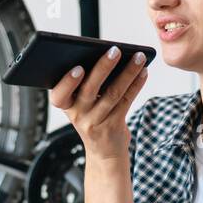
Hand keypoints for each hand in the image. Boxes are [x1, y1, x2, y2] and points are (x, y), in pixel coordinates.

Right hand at [49, 45, 148, 159]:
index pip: (59, 96)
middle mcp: (78, 115)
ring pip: (113, 94)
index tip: (78, 68)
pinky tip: (143, 72)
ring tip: (139, 57)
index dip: (67, 83)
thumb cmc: (92, 118)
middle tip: (115, 50)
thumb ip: (86, 84)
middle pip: (90, 89)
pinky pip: (126, 102)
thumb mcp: (81, 105)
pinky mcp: (114, 126)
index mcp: (66, 106)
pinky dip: (136, 85)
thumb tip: (107, 55)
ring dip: (128, 73)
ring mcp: (96, 123)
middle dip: (103, 68)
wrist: (104, 152)